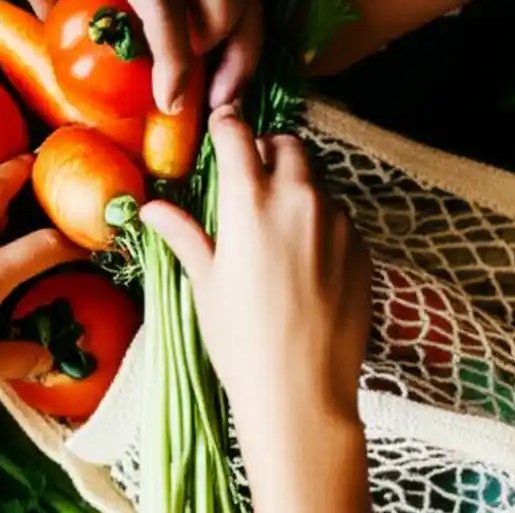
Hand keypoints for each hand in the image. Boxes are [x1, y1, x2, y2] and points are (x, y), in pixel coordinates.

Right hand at [142, 106, 372, 510]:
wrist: (302, 391)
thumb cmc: (241, 339)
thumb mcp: (206, 282)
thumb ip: (185, 234)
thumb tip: (152, 207)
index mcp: (251, 202)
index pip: (238, 134)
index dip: (227, 124)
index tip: (221, 124)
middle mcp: (299, 199)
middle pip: (288, 144)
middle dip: (267, 149)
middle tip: (249, 175)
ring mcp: (337, 222)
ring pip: (317, 178)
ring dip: (295, 183)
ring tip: (274, 221)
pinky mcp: (362, 247)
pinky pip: (339, 214)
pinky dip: (320, 219)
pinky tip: (302, 258)